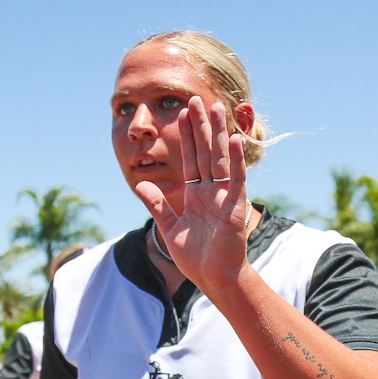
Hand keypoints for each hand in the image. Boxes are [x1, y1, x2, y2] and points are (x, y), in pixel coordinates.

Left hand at [132, 96, 251, 291]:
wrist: (215, 279)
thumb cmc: (196, 258)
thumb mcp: (170, 228)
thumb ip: (158, 204)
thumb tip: (142, 183)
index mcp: (196, 194)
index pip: (190, 158)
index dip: (187, 136)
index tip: (182, 113)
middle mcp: (211, 191)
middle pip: (205, 152)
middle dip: (200, 126)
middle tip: (196, 99)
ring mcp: (224, 196)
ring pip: (220, 159)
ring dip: (218, 134)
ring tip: (216, 108)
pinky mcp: (235, 207)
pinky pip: (235, 180)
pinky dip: (234, 161)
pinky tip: (233, 140)